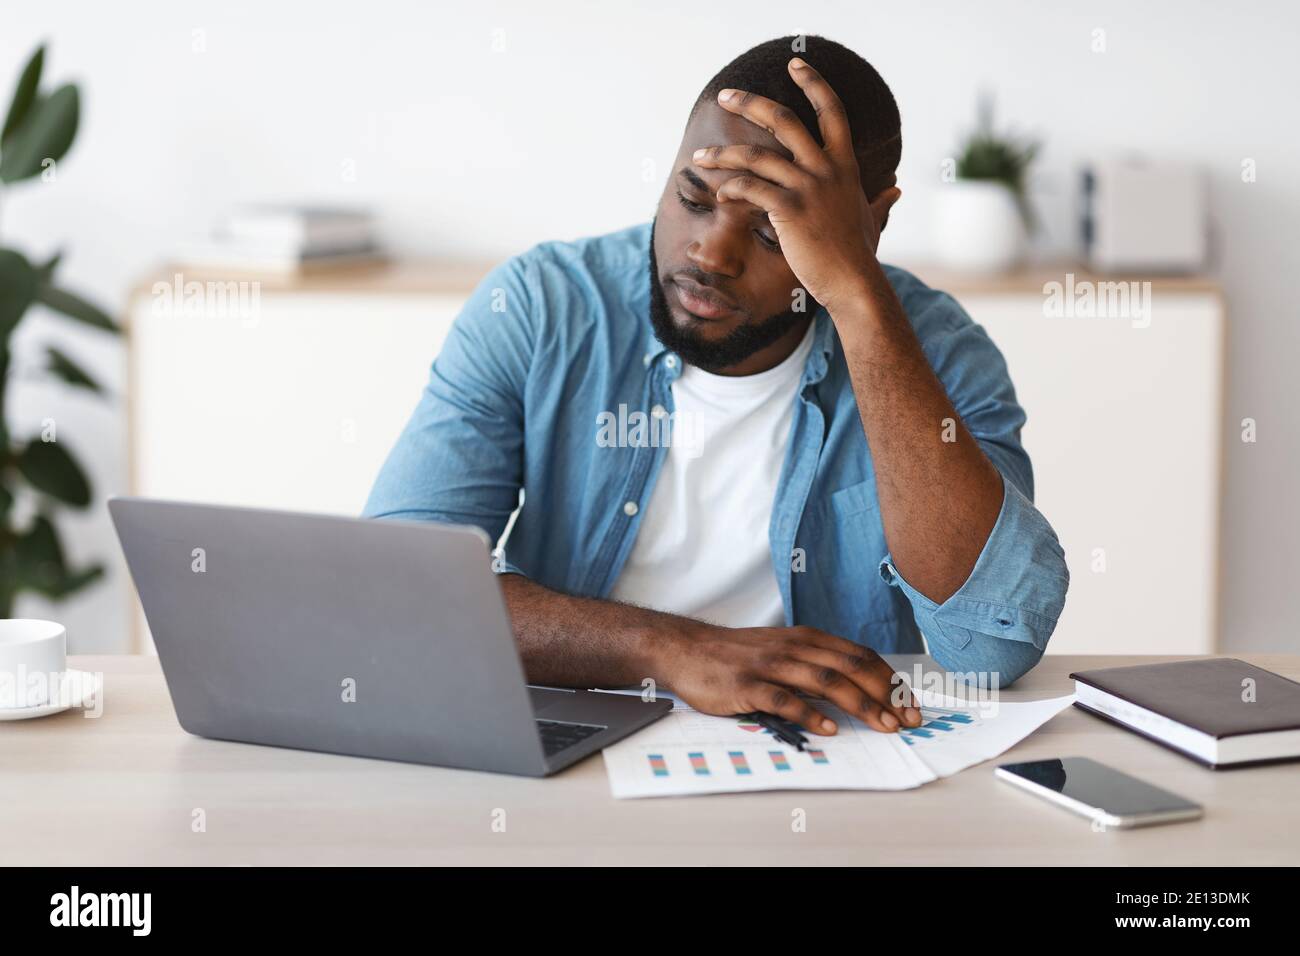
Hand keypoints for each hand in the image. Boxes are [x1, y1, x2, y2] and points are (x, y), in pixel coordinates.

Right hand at [660, 622, 922, 734]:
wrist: (687, 649)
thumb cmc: (738, 656)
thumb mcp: (783, 650)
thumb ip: (816, 664)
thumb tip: (858, 689)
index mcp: (807, 638)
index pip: (861, 656)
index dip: (890, 680)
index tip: (910, 705)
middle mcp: (794, 647)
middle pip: (851, 667)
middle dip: (885, 695)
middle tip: (907, 720)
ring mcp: (771, 665)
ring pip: (826, 681)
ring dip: (860, 704)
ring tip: (883, 725)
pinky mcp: (748, 684)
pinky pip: (784, 699)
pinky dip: (810, 714)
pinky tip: (829, 729)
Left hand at [692, 57, 900, 314]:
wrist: (854, 283)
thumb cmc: (859, 254)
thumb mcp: (873, 219)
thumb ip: (881, 201)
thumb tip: (895, 191)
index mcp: (844, 165)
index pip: (832, 111)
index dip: (814, 84)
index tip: (795, 64)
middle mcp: (826, 169)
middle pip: (784, 120)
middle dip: (751, 103)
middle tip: (725, 95)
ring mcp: (808, 188)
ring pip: (756, 156)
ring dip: (723, 155)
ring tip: (700, 157)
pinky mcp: (789, 210)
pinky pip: (751, 189)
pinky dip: (732, 188)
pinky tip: (721, 194)